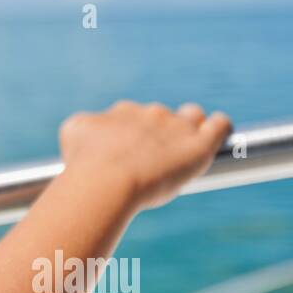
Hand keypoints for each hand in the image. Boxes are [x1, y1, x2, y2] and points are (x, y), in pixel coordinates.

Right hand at [58, 101, 231, 212]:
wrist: (106, 179)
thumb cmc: (83, 164)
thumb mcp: (71, 135)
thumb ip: (84, 128)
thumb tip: (88, 133)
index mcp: (122, 112)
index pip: (131, 118)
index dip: (130, 136)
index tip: (126, 156)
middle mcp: (149, 113)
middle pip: (160, 117)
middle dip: (157, 135)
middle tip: (148, 163)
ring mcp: (176, 127)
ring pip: (191, 115)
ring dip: (190, 126)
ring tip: (185, 148)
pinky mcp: (199, 145)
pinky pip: (219, 125)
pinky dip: (221, 127)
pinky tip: (219, 133)